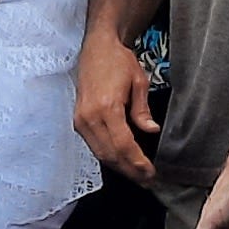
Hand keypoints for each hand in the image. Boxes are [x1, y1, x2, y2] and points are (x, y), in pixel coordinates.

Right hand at [73, 28, 158, 180]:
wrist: (97, 47)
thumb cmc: (118, 61)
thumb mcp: (139, 81)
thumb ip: (142, 110)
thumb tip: (151, 130)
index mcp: (106, 106)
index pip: (124, 145)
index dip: (138, 162)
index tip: (151, 173)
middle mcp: (90, 116)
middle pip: (111, 154)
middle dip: (130, 170)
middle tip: (147, 180)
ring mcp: (81, 120)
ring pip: (101, 154)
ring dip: (119, 167)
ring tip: (137, 175)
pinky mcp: (78, 120)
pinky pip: (94, 146)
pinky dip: (109, 156)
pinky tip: (122, 161)